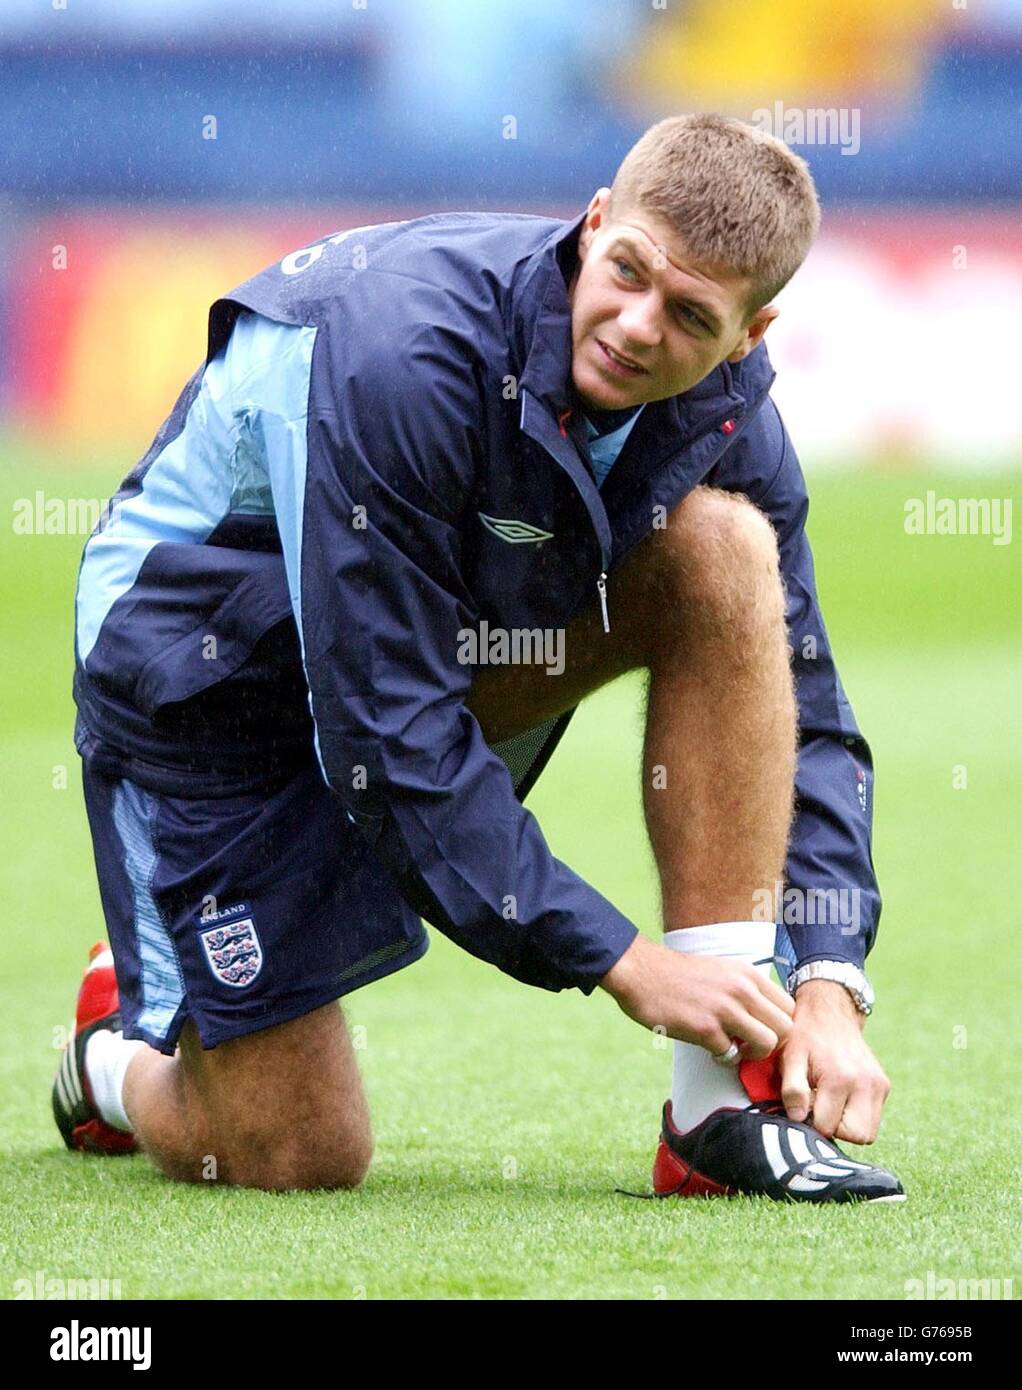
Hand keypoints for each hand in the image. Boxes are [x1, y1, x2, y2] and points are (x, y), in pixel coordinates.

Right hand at [599, 933, 794, 1058]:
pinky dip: (724, 1059)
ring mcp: (725, 1009)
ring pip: (768, 1044)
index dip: (780, 1025)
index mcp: (748, 974)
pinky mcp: (705, 1029)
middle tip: (751, 1045)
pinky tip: (711, 1050)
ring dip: (753, 1054)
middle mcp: (742, 990)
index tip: (763, 1031)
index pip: (790, 1007)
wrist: (641, 971)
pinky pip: (732, 1055)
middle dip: (772, 1043)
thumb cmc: (679, 974)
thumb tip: (764, 1015)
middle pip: (786, 1028)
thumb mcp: (722, 970)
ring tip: (736, 1050)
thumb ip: (746, 989)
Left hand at [781, 979, 890, 1142]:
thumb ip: (792, 1090)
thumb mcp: (791, 1058)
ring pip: (869, 1132)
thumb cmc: (806, 1036)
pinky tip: (840, 1096)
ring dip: (848, 1125)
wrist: (830, 1011)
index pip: (828, 1127)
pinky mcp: (884, 1085)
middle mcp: (866, 1084)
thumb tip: (798, 1119)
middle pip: (858, 1136)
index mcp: (840, 1078)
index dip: (811, 1122)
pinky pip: (873, 1117)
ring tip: (829, 1103)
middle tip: (819, 1108)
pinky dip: (857, 1115)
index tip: (804, 1105)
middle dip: (835, 1129)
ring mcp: (879, 1085)